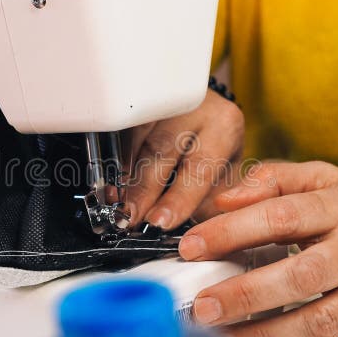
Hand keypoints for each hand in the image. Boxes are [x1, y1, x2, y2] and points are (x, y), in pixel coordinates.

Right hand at [126, 89, 243, 229]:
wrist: (203, 115)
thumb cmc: (213, 151)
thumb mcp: (225, 176)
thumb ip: (208, 204)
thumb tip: (188, 234)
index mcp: (224, 126)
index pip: (200, 165)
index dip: (179, 196)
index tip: (160, 221)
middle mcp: (195, 108)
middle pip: (162, 149)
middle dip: (143, 189)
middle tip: (130, 217)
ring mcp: (163, 102)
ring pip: (136, 138)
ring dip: (124, 176)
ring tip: (117, 203)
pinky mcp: (138, 103)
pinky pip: (121, 131)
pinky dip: (115, 160)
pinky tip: (111, 181)